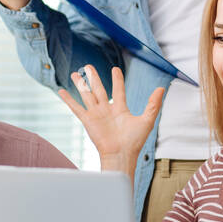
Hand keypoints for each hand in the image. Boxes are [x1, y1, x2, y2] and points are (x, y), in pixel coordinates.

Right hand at [58, 65, 164, 181]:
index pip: (118, 90)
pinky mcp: (88, 120)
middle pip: (98, 89)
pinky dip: (68, 100)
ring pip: (86, 95)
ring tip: (75, 73)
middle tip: (88, 66)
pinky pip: (76, 108)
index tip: (115, 69)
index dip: (117, 79)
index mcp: (120, 110)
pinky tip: (61, 91)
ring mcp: (96, 114)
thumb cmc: (134, 142)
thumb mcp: (147, 120)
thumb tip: (161, 88)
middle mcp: (107, 110)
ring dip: (81, 84)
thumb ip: (153, 104)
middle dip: (94, 77)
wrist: (121, 155)